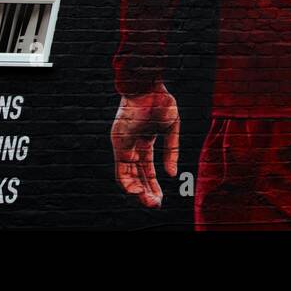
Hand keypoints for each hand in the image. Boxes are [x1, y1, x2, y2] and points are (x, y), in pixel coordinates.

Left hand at [111, 84, 179, 207]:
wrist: (148, 86)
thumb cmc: (160, 100)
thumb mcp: (172, 127)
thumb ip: (171, 150)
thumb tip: (172, 174)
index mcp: (144, 138)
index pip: (147, 167)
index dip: (153, 183)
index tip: (161, 197)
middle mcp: (131, 144)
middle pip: (137, 174)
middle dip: (147, 191)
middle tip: (156, 205)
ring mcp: (124, 145)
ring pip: (128, 176)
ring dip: (139, 191)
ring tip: (151, 203)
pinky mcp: (119, 145)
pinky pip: (121, 171)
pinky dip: (129, 183)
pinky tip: (139, 192)